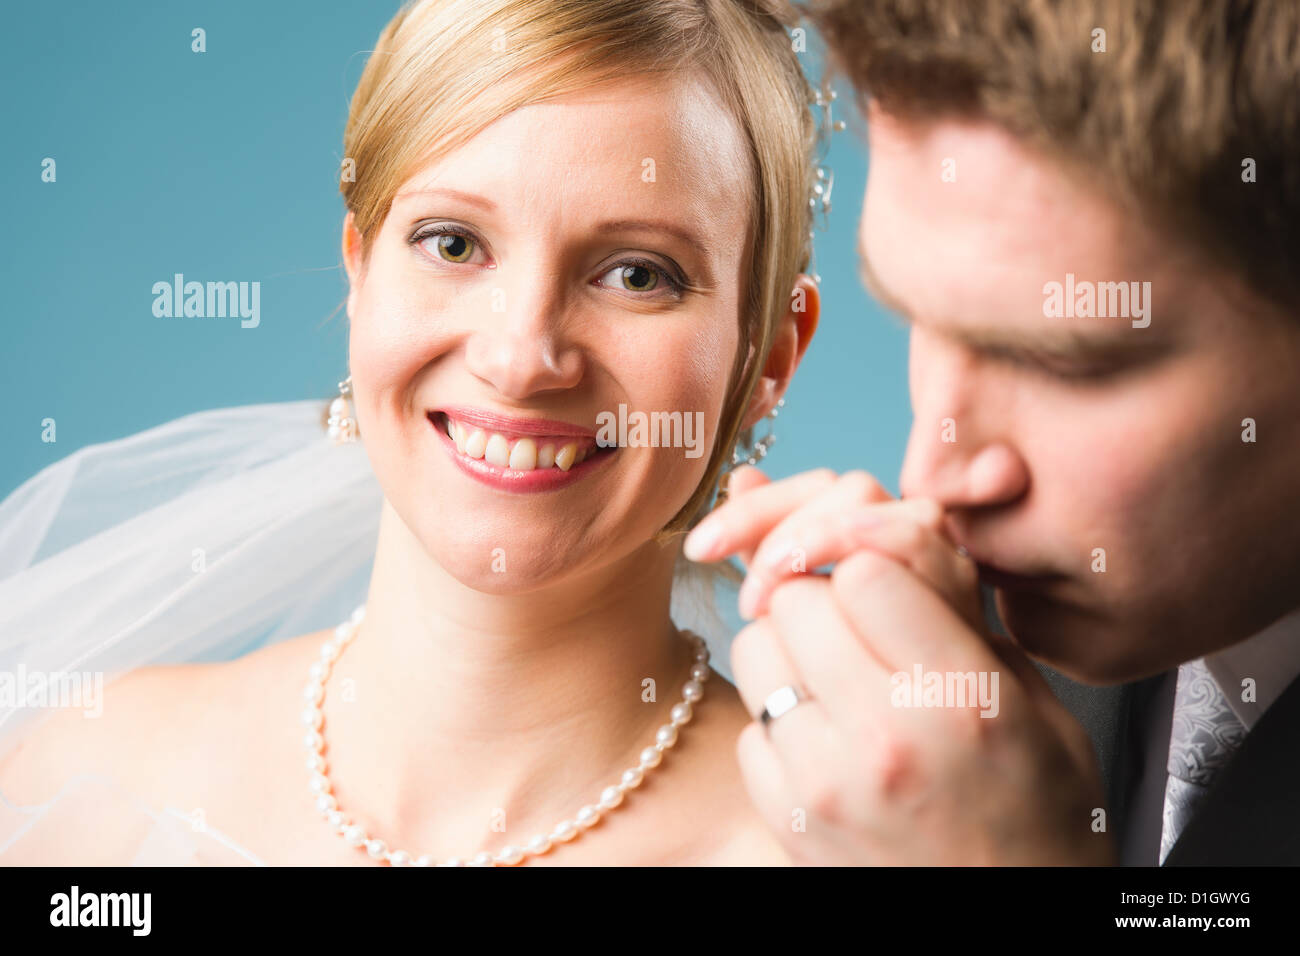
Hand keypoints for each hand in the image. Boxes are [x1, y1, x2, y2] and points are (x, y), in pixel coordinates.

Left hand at [684, 466, 1115, 864]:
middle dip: (820, 590)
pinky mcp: (786, 819)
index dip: (869, 560)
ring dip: (786, 645)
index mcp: (960, 697)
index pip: (867, 568)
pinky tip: (825, 739)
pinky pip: (746, 724)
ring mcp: (824, 782)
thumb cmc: (1038, 807)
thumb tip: (871, 514)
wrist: (1011, 922)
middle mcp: (884, 736)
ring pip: (754, 648)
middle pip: (797, 597)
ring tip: (835, 676)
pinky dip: (776, 718)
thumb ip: (953, 606)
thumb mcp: (1029, 697)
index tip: (879, 578)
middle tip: (852, 623)